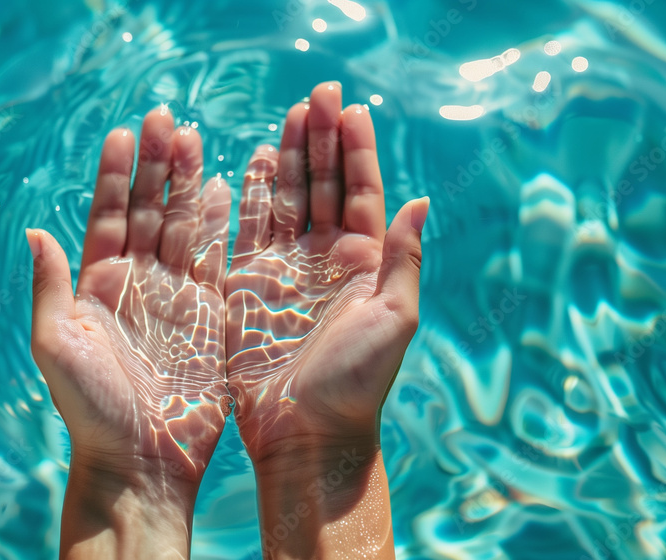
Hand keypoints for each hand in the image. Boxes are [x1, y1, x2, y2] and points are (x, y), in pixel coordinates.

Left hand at [28, 107, 230, 557]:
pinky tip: (225, 190)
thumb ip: (51, 287)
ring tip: (195, 138)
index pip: (109, 216)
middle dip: (157, 164)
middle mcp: (136, 283)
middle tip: (166, 117)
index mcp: (98, 285)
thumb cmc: (92, 410)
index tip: (124, 133)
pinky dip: (220, 225)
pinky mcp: (208, 315)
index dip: (117, 175)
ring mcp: (174, 296)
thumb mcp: (59, 345)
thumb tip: (34, 230)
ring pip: (183, 226)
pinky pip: (216, 260)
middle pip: (149, 209)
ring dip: (188, 183)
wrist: (141, 460)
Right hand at [226, 82, 427, 558]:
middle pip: (321, 184)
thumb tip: (420, 201)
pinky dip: (246, 196)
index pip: (360, 192)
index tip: (352, 108)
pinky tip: (245, 164)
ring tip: (289, 115)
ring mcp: (284, 269)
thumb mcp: (394, 320)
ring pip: (284, 199)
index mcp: (363, 264)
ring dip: (286, 156)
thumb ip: (403, 260)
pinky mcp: (248, 286)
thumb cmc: (356, 384)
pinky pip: (246, 230)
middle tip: (318, 94)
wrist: (306, 434)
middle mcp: (324, 259)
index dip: (357, 150)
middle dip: (321, 139)